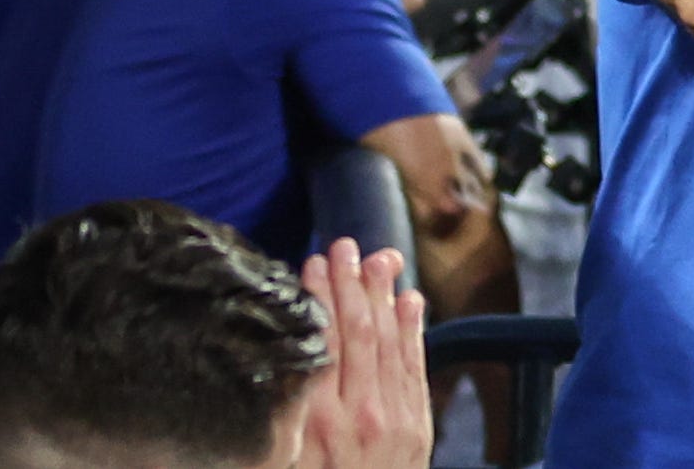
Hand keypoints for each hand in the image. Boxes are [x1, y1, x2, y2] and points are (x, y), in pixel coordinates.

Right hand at [292, 240, 431, 468]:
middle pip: (355, 335)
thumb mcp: (281, 463)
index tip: (311, 264)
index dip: (318, 300)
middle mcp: (359, 417)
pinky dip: (413, 331)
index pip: (320, 346)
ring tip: (377, 258)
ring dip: (383, 296)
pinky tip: (410, 300)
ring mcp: (394, 421)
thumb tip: (276, 369)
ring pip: (389, 343)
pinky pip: (416, 368)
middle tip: (342, 245)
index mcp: (317, 427)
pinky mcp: (417, 428)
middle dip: (350, 285)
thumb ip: (280, 420)